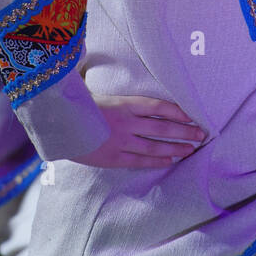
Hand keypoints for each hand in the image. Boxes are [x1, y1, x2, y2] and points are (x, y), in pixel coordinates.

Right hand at [71, 95, 205, 168]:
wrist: (55, 124)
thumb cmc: (76, 106)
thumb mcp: (98, 94)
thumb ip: (119, 98)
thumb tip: (136, 95)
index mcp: (122, 103)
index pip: (158, 106)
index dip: (177, 111)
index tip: (191, 115)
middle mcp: (125, 122)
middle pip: (162, 127)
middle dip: (184, 131)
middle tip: (201, 134)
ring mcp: (119, 141)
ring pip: (154, 146)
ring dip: (175, 148)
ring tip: (190, 149)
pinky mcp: (112, 157)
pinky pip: (139, 160)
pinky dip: (156, 161)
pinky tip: (169, 161)